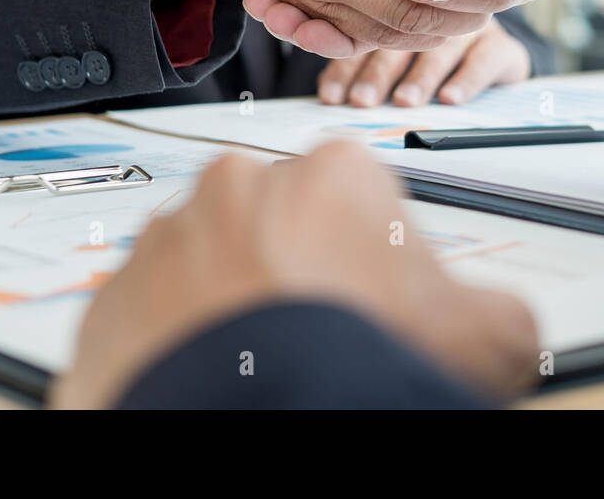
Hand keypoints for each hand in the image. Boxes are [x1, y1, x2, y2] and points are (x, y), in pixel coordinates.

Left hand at [50, 141, 540, 407]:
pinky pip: (147, 315)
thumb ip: (491, 303)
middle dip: (289, 265)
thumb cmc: (364, 371)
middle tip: (314, 334)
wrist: (264, 429)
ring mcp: (165, 243)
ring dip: (225, 301)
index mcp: (330, 175)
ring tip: (258, 367)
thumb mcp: (489, 334)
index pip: (354, 200)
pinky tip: (211, 384)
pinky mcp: (111, 303)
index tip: (372, 301)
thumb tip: (492, 319)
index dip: (370, 257)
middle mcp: (237, 189)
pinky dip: (173, 344)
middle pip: (272, 221)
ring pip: (202, 262)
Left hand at [316, 16, 529, 106]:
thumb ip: (348, 52)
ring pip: (444, 47)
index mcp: (399, 2)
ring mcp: (471, 24)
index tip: (332, 98)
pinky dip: (467, 79)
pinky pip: (487, 58)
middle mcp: (436, 7)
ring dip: (421, 77)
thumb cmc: (423, 55)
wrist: (494, 47)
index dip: (346, 67)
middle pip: (404, 36)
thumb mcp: (384, 54)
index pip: (367, 33)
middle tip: (362, 101)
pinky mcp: (503, 44)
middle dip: (378, 74)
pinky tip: (450, 98)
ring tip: (405, 102)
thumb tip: (320, 82)